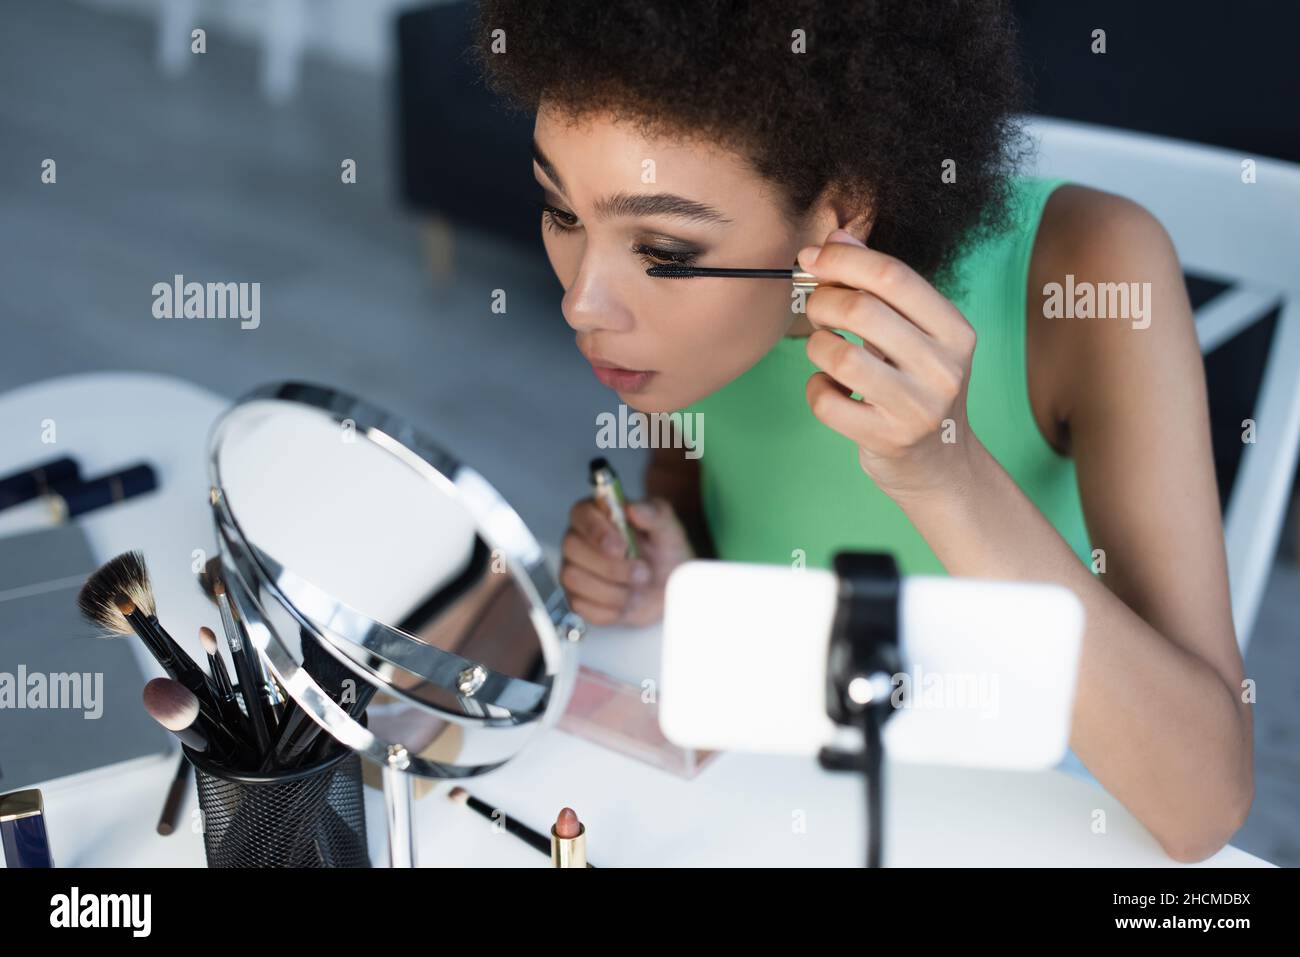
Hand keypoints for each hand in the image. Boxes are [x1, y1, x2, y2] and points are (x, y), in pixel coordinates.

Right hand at [559, 495, 694, 626]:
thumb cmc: (665, 553)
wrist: (669, 590)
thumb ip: (655, 514)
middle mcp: (579, 540)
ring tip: (637, 588)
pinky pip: (580, 605)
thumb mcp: (669, 530)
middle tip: (643, 572)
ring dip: (612, 589)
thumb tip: (633, 508)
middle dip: (610, 566)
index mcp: (598, 515)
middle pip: (572, 547)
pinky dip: (608, 609)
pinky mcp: (576, 598)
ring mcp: (573, 569)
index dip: (596, 530)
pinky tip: (626, 603)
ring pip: (573, 578)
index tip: (621, 547)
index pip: (581, 513)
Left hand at [797, 228, 982, 501]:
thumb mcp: (914, 332)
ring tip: (825, 351)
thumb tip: (835, 239)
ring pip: (840, 356)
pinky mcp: (887, 439)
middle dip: (822, 302)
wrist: (939, 463)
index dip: (844, 260)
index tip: (814, 258)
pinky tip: (830, 389)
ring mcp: (917, 407)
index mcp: (955, 331)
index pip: (893, 276)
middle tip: (816, 310)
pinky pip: (826, 402)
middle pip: (862, 311)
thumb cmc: (916, 385)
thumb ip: (879, 284)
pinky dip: (816, 388)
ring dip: (817, 346)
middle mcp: (944, 368)